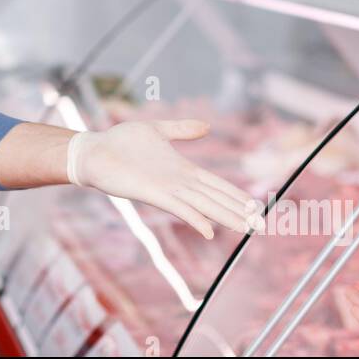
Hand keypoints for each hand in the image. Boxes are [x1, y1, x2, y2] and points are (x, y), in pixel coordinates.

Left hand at [67, 119, 264, 239]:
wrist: (94, 151)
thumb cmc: (120, 141)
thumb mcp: (156, 129)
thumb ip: (181, 129)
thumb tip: (206, 126)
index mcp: (183, 170)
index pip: (217, 185)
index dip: (237, 196)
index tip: (257, 207)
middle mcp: (180, 183)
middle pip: (217, 199)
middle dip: (240, 212)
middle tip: (264, 227)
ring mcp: (168, 190)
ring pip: (205, 206)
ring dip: (226, 218)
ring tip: (248, 230)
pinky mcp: (153, 193)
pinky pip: (179, 208)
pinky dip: (195, 218)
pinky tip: (209, 231)